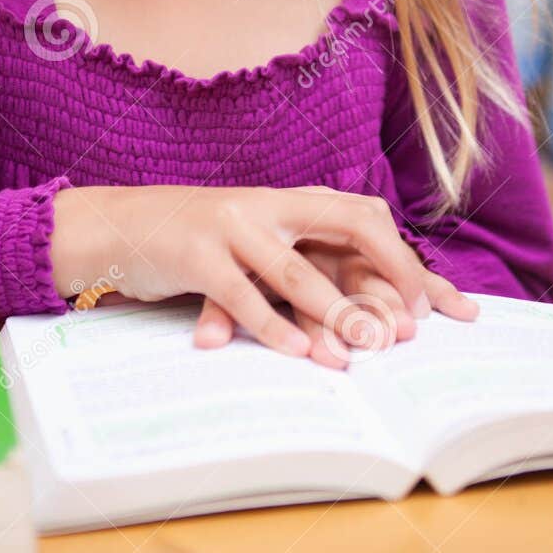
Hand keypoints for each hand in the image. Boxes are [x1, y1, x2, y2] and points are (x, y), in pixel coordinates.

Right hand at [51, 182, 443, 360]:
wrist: (118, 224)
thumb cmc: (198, 240)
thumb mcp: (256, 235)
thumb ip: (302, 254)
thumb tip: (370, 304)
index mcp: (290, 199)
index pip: (364, 215)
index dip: (403, 257)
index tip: (434, 304)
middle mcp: (268, 204)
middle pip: (348, 225)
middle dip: (389, 272)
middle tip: (413, 325)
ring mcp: (231, 225)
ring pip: (295, 269)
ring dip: (334, 311)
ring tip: (365, 347)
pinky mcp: (196, 254)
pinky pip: (242, 294)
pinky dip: (271, 326)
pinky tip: (297, 353)